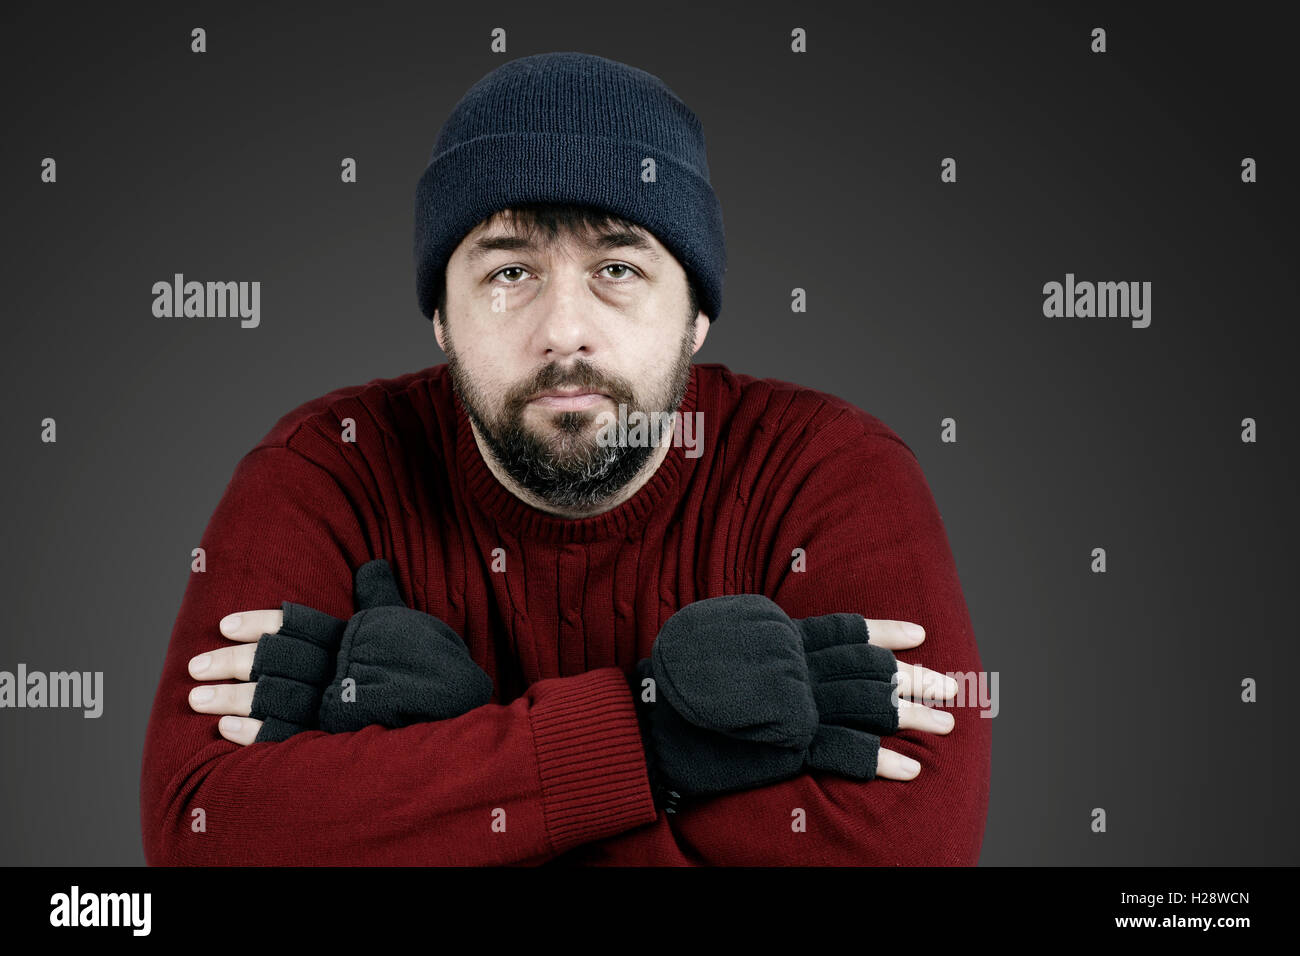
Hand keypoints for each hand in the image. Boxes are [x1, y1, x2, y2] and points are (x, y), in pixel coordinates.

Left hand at [187, 559, 492, 745]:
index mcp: (356, 635)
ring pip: (275, 695)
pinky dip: (256, 732)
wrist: (462, 706)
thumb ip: (382, 598)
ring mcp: (342, 700)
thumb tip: (371, 565)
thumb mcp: (408, 624)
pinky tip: (227, 730)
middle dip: (231, 661)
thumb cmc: (434, 665)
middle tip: (195, 666)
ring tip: (198, 698)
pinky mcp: (342, 734)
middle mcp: (344, 664)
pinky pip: (292, 734)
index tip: (225, 624)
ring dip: (232, 696)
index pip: (299, 623)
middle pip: (276, 658)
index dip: (259, 622)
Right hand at [632, 595, 959, 806]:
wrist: (648, 719)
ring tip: (945, 727)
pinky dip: (881, 760)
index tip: (920, 635)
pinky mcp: (788, 743)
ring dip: (912, 716)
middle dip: (915, 679)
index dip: (886, 633)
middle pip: (869, 669)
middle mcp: (795, 665)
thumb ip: (763, 645)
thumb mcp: (724, 646)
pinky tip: (910, 769)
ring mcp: (794, 703)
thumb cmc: (677, 683)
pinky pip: (846, 749)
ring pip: (869, 705)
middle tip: (950, 689)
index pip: (845, 630)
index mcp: (781, 638)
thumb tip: (790, 641)